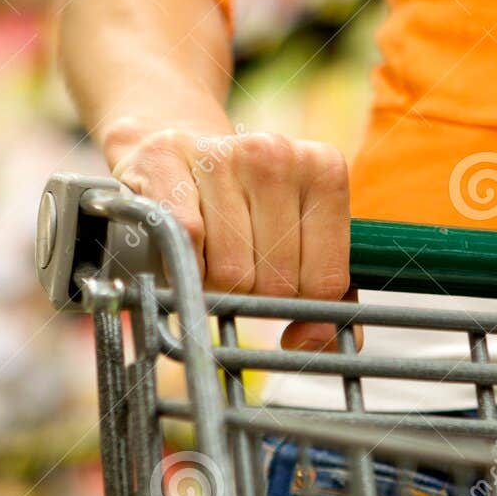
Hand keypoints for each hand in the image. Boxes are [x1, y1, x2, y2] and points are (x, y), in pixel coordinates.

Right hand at [102, 120, 352, 349]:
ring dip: (214, 282)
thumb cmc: (245, 211)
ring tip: (210, 253)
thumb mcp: (301, 245)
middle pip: (276, 282)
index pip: (324, 282)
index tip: (278, 288)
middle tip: (237, 267)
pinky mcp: (168, 159)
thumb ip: (327, 301)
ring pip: (230, 272)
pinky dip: (182, 263)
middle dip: (252, 293)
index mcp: (325, 171)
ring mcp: (222, 153)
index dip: (297, 305)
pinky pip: (187, 243)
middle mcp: (278, 154)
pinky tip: (185, 246)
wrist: (176, 156)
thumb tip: (311, 342)